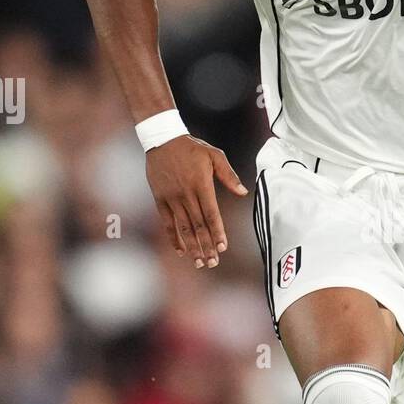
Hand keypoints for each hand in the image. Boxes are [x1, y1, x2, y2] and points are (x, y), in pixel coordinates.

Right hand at [146, 135, 247, 267]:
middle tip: (213, 263)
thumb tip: (243, 192)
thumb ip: (229, 175)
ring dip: (192, 247)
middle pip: (198, 226)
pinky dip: (174, 237)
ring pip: (183, 228)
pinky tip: (181, 250)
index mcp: (201, 185)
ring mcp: (172, 198)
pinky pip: (167, 223)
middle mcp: (186, 194)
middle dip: (206, 246)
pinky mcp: (160, 199)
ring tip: (199, 263)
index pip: (211, 215)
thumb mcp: (214, 155)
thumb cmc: (192, 147)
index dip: (217, 232)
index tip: (223, 247)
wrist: (162, 139)